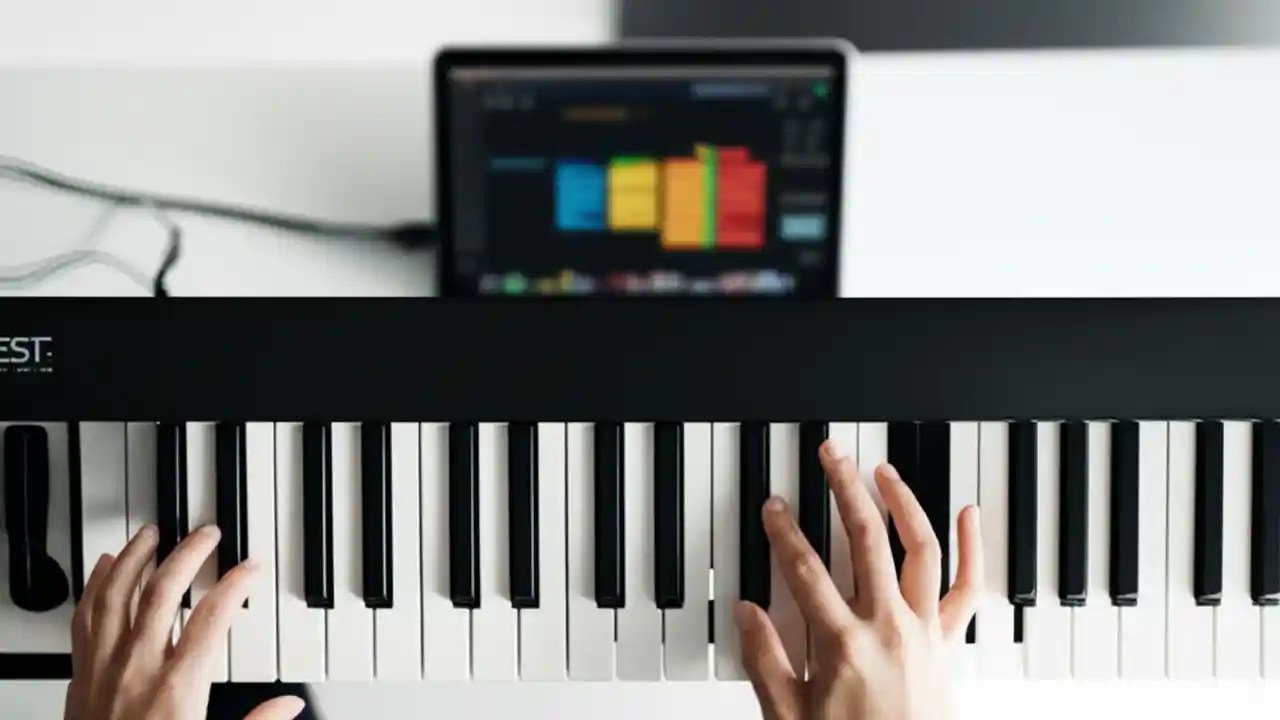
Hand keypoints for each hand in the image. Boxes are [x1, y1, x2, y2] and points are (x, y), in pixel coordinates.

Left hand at [64, 524, 305, 719]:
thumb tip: (291, 705)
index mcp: (176, 692)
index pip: (211, 621)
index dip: (235, 586)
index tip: (251, 568)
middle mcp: (136, 673)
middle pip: (160, 595)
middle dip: (187, 556)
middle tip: (207, 534)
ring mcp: (102, 673)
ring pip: (115, 598)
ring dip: (134, 559)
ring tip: (152, 534)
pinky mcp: (78, 681)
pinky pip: (84, 621)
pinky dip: (95, 588)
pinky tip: (104, 568)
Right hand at [736, 439, 982, 719]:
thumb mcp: (789, 716)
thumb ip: (765, 660)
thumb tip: (746, 614)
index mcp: (843, 644)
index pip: (805, 569)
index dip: (785, 531)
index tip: (775, 507)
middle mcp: (887, 626)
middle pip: (866, 539)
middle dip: (844, 488)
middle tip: (831, 455)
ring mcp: (922, 630)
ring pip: (919, 548)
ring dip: (902, 502)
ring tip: (883, 471)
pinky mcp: (947, 642)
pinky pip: (967, 588)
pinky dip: (971, 547)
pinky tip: (966, 513)